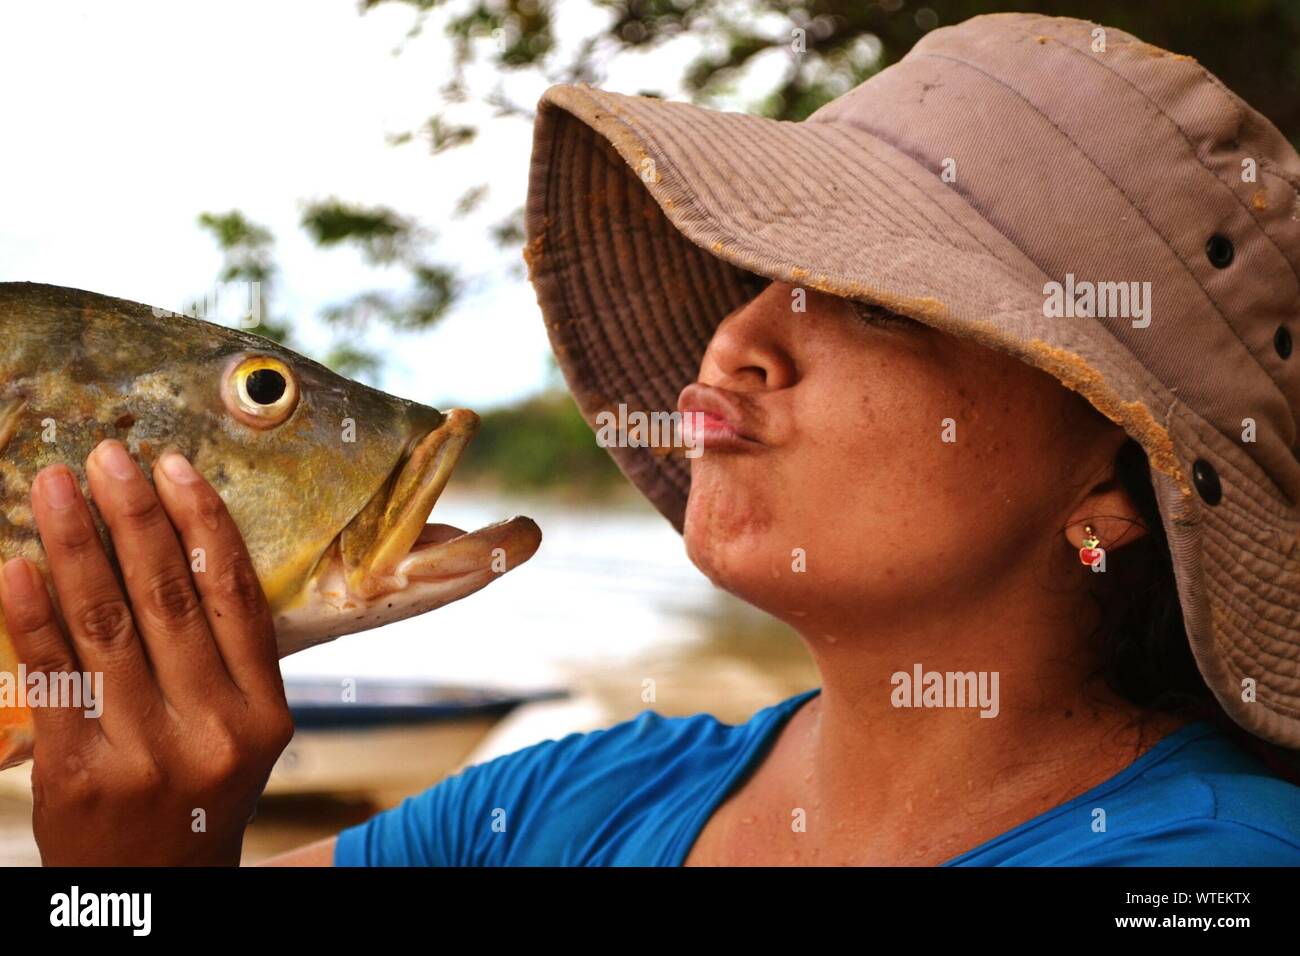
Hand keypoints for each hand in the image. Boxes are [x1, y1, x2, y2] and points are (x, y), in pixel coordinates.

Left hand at [0, 439, 293, 865]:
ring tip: (53, 488)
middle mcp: (213, 729)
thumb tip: (184, 551)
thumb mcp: (242, 736)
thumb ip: (227, 660)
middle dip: (134, 517)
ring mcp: (146, 753)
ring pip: (107, 626)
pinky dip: (31, 617)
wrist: (154, 895)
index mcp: (265, 713)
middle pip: (170, 599)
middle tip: (106, 456)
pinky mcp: (79, 776)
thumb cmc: (199, 798)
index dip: (204, 524)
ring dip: (76, 545)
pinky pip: (52, 678)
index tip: (174, 467)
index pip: (236, 597)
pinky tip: (17, 567)